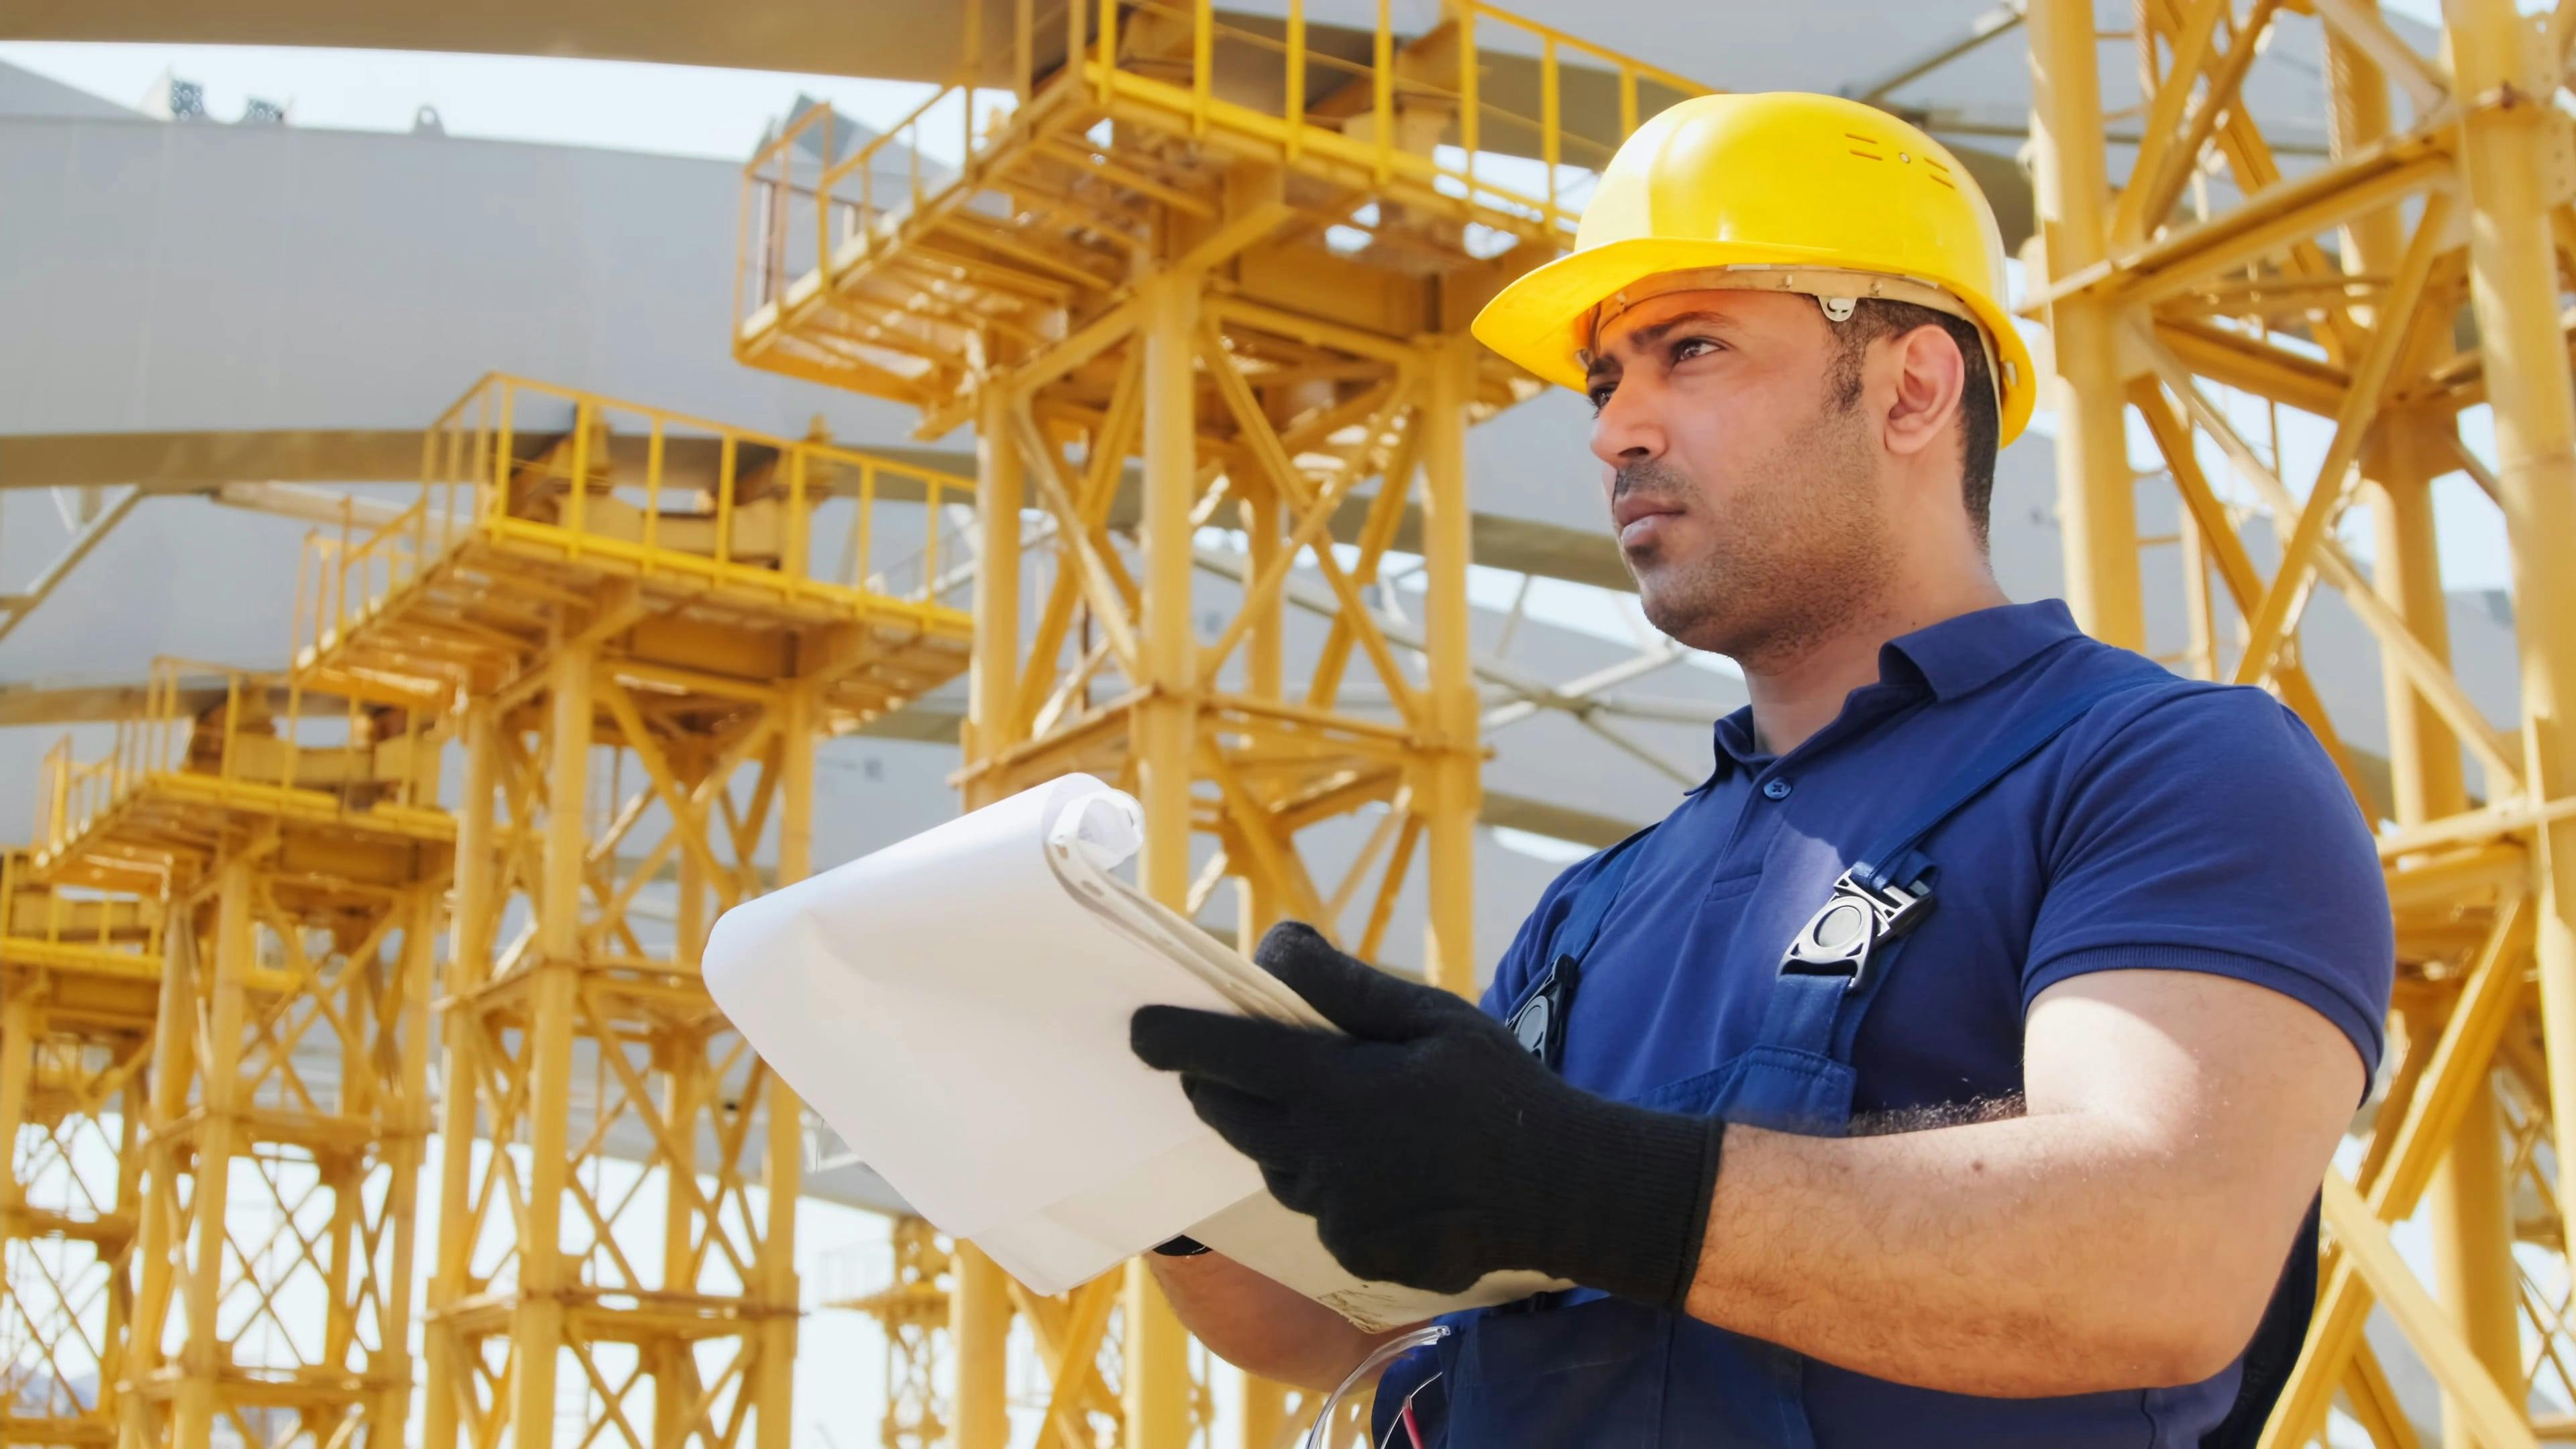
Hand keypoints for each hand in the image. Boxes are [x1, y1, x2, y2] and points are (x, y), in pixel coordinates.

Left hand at [1130, 922, 1723, 1308]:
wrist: (1562, 1189)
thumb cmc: (1499, 1088)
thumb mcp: (1430, 1015)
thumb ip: (1343, 985)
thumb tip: (1274, 945)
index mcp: (1334, 1087)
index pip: (1223, 1056)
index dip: (1172, 1039)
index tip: (1138, 1029)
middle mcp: (1320, 1156)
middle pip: (1229, 1114)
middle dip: (1216, 1084)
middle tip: (1226, 1062)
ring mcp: (1334, 1210)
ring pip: (1273, 1162)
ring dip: (1283, 1133)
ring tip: (1341, 1111)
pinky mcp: (1353, 1248)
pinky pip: (1316, 1207)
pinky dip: (1330, 1182)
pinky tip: (1382, 1166)